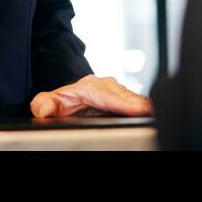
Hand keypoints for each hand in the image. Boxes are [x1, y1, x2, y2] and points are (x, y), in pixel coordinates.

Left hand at [30, 75, 153, 117]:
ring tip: (158, 115)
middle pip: (126, 96)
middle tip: (153, 114)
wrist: (72, 98)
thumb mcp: (50, 102)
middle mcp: (108, 87)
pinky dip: (147, 109)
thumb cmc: (64, 101)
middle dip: (140, 105)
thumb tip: (44, 109)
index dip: (123, 103)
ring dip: (146, 107)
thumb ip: (44, 104)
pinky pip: (139, 104)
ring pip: (136, 99)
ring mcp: (120, 93)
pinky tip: (155, 115)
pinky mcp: (128, 100)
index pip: (108, 95)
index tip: (137, 110)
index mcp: (90, 86)